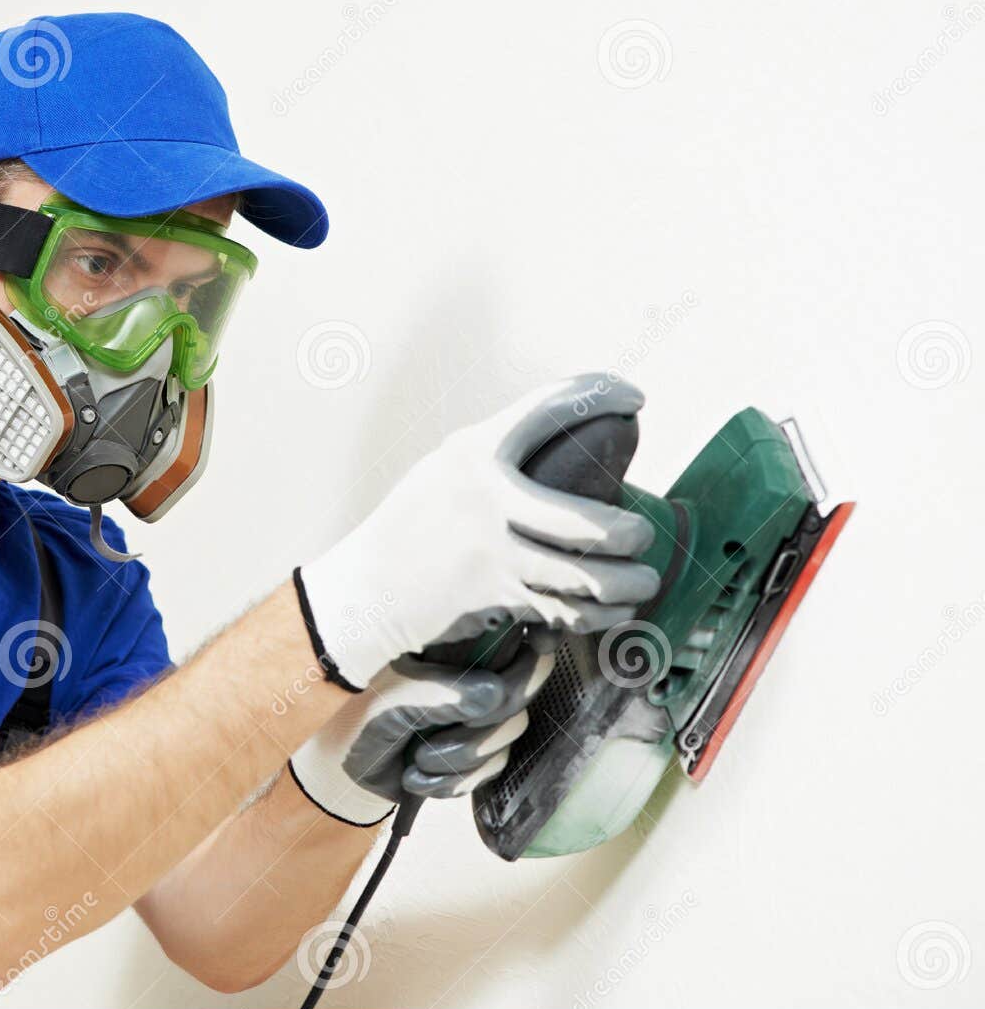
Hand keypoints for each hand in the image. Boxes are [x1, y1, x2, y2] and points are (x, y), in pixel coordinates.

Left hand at [288, 630, 557, 825]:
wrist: (342, 771)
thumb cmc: (357, 721)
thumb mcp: (391, 700)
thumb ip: (440, 694)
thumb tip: (494, 693)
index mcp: (452, 648)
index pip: (512, 641)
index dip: (526, 659)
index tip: (507, 685)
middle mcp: (473, 676)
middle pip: (522, 692)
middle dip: (482, 725)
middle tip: (438, 737)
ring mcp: (479, 715)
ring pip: (509, 733)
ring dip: (461, 757)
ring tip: (417, 760)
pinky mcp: (479, 752)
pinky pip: (493, 767)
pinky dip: (454, 781)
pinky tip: (418, 778)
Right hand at [296, 371, 659, 689]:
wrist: (364, 588)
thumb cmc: (411, 527)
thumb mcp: (444, 471)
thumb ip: (495, 456)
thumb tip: (567, 441)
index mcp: (471, 451)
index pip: (548, 408)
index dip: (600, 394)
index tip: (635, 397)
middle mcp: (482, 496)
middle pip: (582, 522)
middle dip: (627, 534)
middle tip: (642, 536)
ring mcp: (486, 550)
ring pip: (580, 576)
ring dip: (625, 583)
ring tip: (645, 580)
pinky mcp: (488, 594)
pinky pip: (560, 608)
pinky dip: (595, 614)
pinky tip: (613, 610)